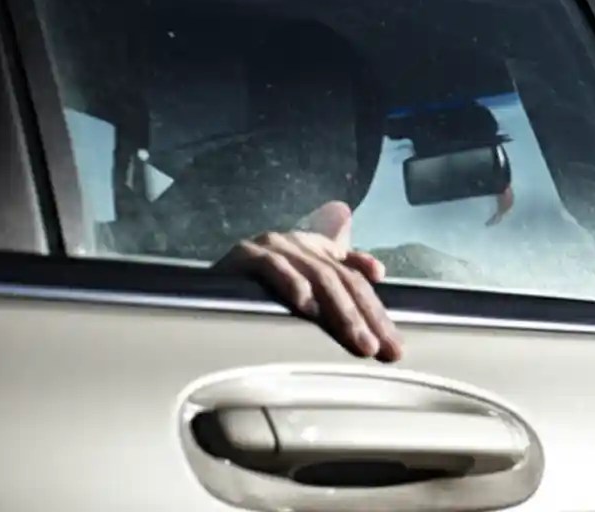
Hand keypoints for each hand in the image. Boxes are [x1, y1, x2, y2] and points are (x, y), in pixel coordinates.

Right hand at [212, 201, 402, 361]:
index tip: (395, 345)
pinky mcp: (246, 254)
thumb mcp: (304, 287)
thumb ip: (339, 276)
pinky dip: (292, 286)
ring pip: (317, 278)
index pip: (355, 281)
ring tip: (357, 340)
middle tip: (382, 350)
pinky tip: (306, 307)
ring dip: (340, 313)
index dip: (377, 311)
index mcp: (316, 249)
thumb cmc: (255, 293)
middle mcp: (299, 244)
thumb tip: (378, 272)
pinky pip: (274, 268)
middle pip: (342, 281)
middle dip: (366, 318)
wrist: (199, 290)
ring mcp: (273, 246)